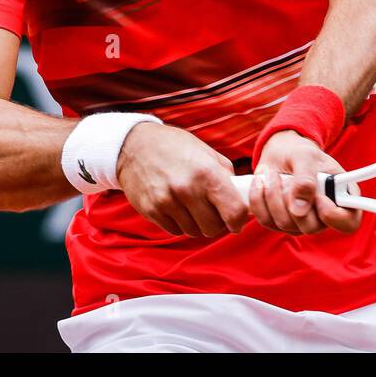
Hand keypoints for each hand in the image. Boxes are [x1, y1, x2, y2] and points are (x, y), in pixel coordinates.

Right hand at [116, 123, 251, 237]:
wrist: (133, 145)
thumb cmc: (175, 146)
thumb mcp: (205, 152)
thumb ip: (226, 174)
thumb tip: (241, 196)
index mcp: (206, 172)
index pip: (233, 212)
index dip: (239, 221)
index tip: (237, 220)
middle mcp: (186, 189)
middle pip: (213, 228)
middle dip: (216, 223)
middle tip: (213, 211)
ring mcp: (166, 202)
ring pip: (194, 231)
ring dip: (197, 223)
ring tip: (192, 205)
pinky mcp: (151, 211)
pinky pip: (175, 230)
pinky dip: (180, 223)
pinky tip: (176, 206)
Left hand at [250, 130, 360, 235]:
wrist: (280, 153)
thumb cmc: (299, 152)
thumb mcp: (305, 156)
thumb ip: (306, 179)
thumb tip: (299, 209)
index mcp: (342, 197)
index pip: (349, 222)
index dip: (334, 216)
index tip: (319, 198)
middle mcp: (324, 215)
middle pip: (311, 227)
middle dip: (292, 199)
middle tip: (287, 178)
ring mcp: (302, 222)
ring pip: (284, 224)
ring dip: (273, 195)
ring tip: (272, 174)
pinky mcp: (280, 223)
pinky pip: (266, 220)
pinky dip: (258, 199)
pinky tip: (261, 182)